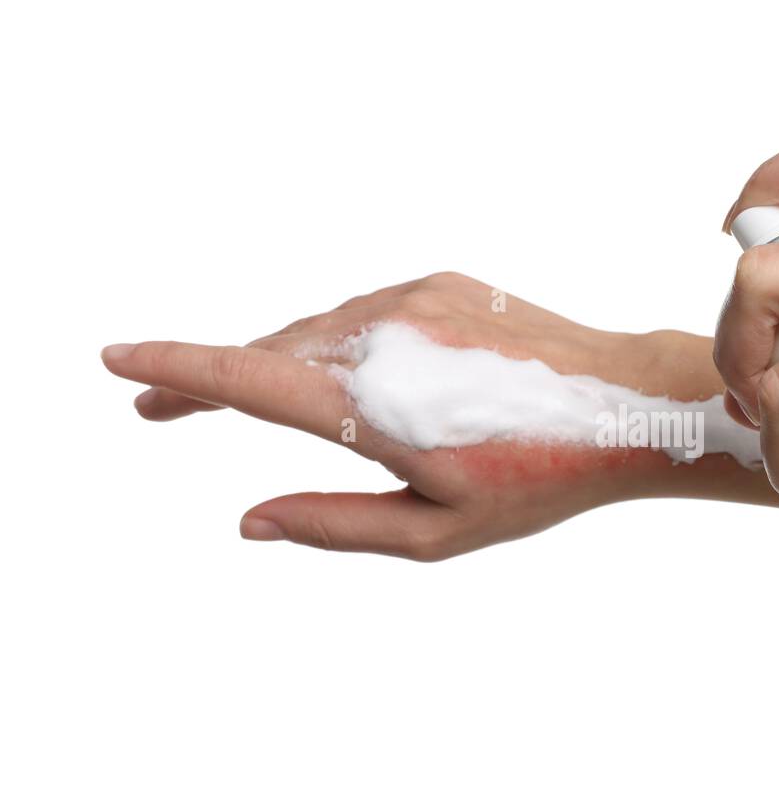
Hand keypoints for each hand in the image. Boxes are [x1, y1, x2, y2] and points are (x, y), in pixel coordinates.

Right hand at [102, 273, 768, 559]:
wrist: (629, 404)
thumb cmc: (540, 478)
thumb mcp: (436, 529)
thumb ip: (335, 524)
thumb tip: (249, 520)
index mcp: (377, 404)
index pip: (249, 380)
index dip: (177, 373)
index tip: (119, 363)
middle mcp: (386, 334)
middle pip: (270, 351)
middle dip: (211, 381)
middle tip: (163, 414)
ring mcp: (415, 297)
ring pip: (315, 329)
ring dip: (278, 364)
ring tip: (251, 404)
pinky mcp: (442, 280)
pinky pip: (363, 311)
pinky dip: (334, 341)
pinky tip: (343, 376)